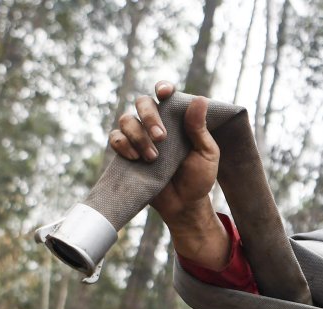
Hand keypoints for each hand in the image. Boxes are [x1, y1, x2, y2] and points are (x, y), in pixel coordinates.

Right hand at [108, 82, 228, 264]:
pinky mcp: (127, 152)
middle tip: (162, 138)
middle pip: (142, 103)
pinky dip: (123, 145)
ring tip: (153, 157)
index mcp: (177, 119)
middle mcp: (155, 123)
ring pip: (126, 120)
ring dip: (138, 135)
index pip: (166, 95)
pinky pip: (115, 138)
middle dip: (149, 117)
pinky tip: (136, 158)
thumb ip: (200, 129)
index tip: (164, 93)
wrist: (185, 205)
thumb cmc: (199, 177)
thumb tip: (199, 99)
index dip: (163, 88)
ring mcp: (139, 137)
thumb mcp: (207, 154)